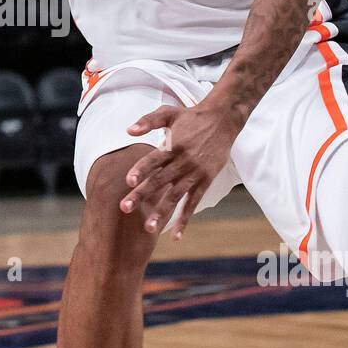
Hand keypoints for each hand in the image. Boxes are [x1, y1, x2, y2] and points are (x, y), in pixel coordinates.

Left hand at [119, 97, 240, 238]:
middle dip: (141, 195)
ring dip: (161, 212)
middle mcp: (182, 162)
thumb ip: (148, 121)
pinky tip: (175, 235)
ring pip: (175, 196)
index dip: (141, 169)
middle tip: (124, 208)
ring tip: (148, 229)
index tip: (129, 181)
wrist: (222, 120)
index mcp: (172, 146)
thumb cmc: (192, 117)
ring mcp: (194, 173)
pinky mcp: (205, 181)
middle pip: (159, 180)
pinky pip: (193, 203)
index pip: (153, 159)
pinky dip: (184, 219)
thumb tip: (128, 130)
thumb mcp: (168, 113)